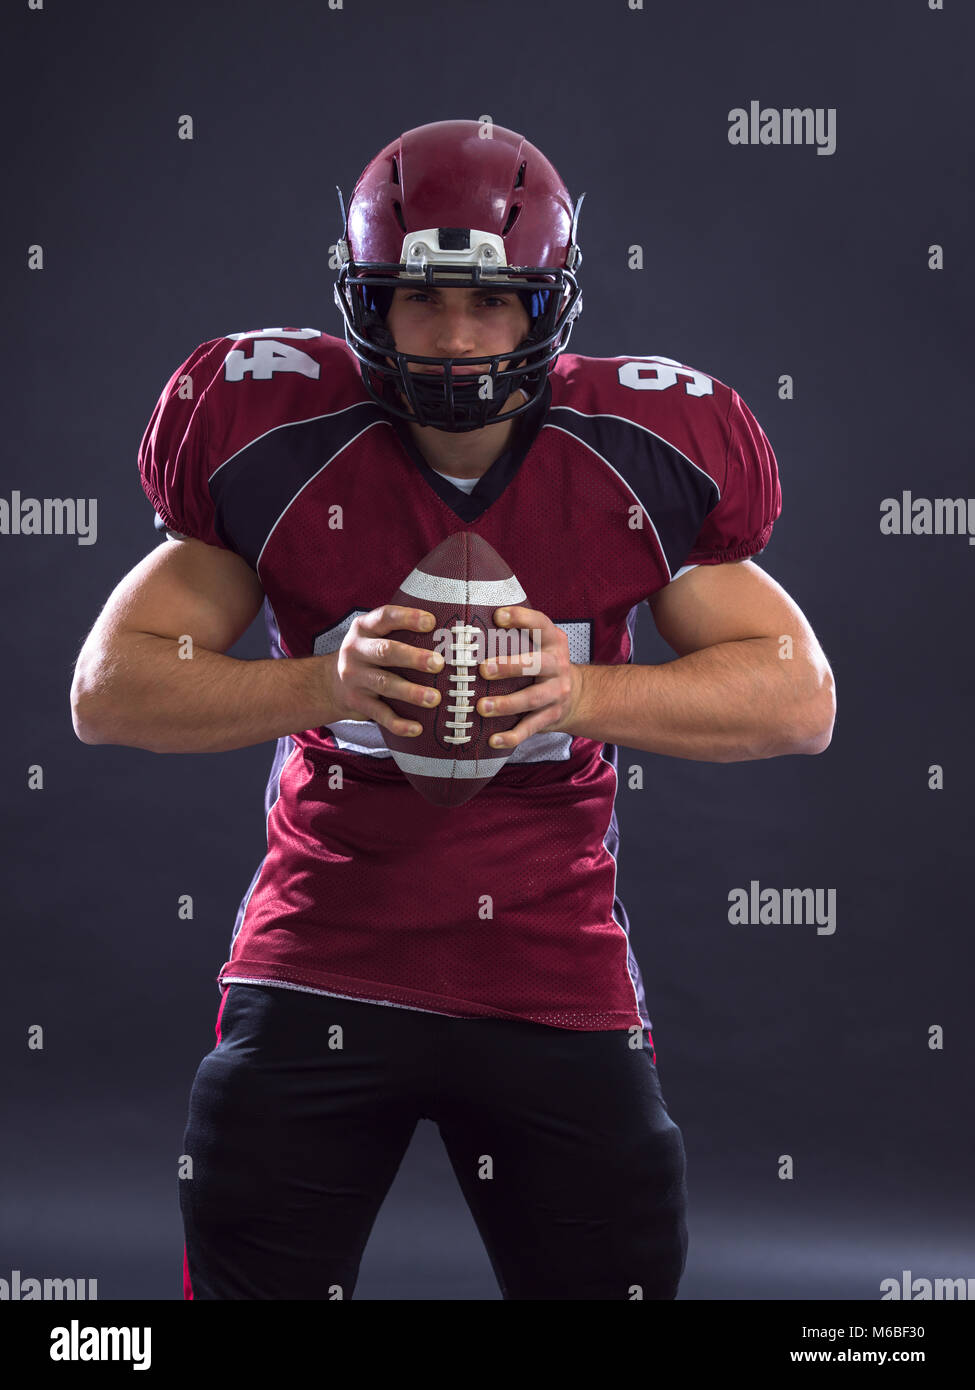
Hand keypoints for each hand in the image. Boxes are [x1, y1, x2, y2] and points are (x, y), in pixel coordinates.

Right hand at [323, 605, 441, 736]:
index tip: (432, 622)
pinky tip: (417, 728)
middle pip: (385, 652)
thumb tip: (450, 632)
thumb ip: (400, 631)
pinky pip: (380, 714)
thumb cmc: (368, 654)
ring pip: (385, 684)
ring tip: (435, 698)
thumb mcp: (374, 635)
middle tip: (439, 663)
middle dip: (413, 657)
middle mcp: (356, 650)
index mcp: (364, 628)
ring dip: (411, 692)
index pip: (384, 617)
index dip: (407, 617)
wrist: (330, 684)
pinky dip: (398, 724)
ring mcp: (355, 678)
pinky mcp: (357, 703)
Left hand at [476, 605, 582, 749]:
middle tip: (483, 669)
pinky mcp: (552, 716)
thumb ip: (517, 635)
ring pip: (532, 699)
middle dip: (510, 666)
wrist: (576, 695)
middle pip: (537, 664)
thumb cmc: (542, 664)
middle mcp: (558, 665)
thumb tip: (470, 623)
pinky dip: (512, 736)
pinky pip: (531, 727)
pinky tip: (493, 740)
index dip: (521, 619)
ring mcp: (557, 693)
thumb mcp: (539, 644)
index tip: (498, 616)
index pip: (540, 625)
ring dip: (506, 704)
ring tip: (481, 707)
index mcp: (553, 642)